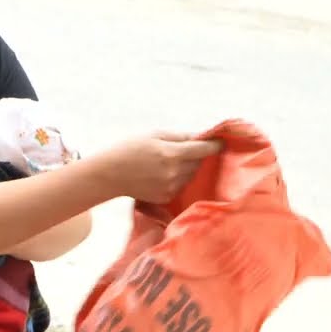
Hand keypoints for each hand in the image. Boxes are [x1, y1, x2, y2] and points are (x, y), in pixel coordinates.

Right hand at [102, 132, 223, 203]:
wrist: (109, 175)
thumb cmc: (129, 149)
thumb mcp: (153, 135)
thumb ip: (179, 136)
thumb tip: (200, 137)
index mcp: (171, 154)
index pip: (203, 150)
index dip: (214, 145)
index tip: (221, 141)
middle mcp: (174, 173)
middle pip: (198, 163)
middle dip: (196, 155)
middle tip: (183, 148)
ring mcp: (170, 187)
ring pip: (190, 175)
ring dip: (187, 167)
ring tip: (168, 160)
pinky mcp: (166, 197)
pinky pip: (181, 185)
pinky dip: (177, 178)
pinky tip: (161, 173)